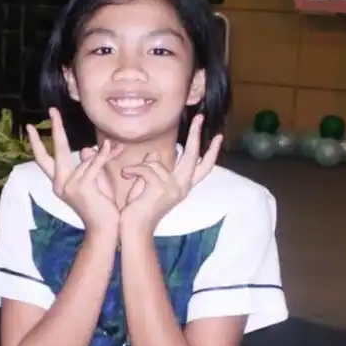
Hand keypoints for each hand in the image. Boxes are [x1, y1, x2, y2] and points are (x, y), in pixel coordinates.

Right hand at [26, 108, 122, 231]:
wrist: (106, 229)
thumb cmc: (101, 206)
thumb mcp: (95, 181)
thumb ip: (89, 164)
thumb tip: (86, 149)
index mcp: (59, 182)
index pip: (44, 159)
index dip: (37, 142)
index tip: (31, 127)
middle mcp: (60, 184)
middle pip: (56, 151)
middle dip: (55, 129)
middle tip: (52, 110)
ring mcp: (69, 186)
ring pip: (85, 159)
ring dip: (103, 153)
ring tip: (117, 148)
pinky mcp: (82, 187)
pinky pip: (94, 165)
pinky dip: (104, 155)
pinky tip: (112, 147)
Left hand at [119, 114, 222, 232]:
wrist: (134, 228)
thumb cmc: (139, 207)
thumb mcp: (149, 184)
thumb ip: (155, 169)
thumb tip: (155, 155)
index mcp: (183, 186)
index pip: (203, 167)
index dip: (212, 152)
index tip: (219, 136)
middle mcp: (182, 187)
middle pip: (193, 155)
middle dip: (196, 135)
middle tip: (200, 117)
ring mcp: (174, 188)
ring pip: (157, 163)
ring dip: (139, 167)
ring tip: (128, 175)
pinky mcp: (161, 189)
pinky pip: (145, 169)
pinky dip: (132, 170)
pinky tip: (125, 175)